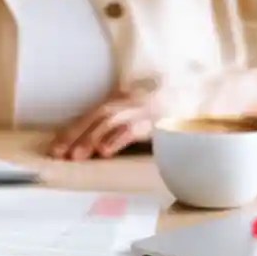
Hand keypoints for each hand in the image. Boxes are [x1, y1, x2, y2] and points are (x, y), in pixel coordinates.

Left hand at [47, 91, 163, 160]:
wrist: (202, 99)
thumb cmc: (169, 113)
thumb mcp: (140, 115)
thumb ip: (118, 125)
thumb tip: (93, 146)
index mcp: (122, 100)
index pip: (90, 115)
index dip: (71, 130)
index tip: (54, 148)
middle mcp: (129, 101)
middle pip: (95, 116)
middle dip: (74, 135)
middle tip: (57, 154)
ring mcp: (143, 109)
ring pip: (110, 122)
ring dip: (90, 139)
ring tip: (76, 156)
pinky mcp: (157, 120)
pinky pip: (133, 129)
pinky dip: (117, 139)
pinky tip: (105, 152)